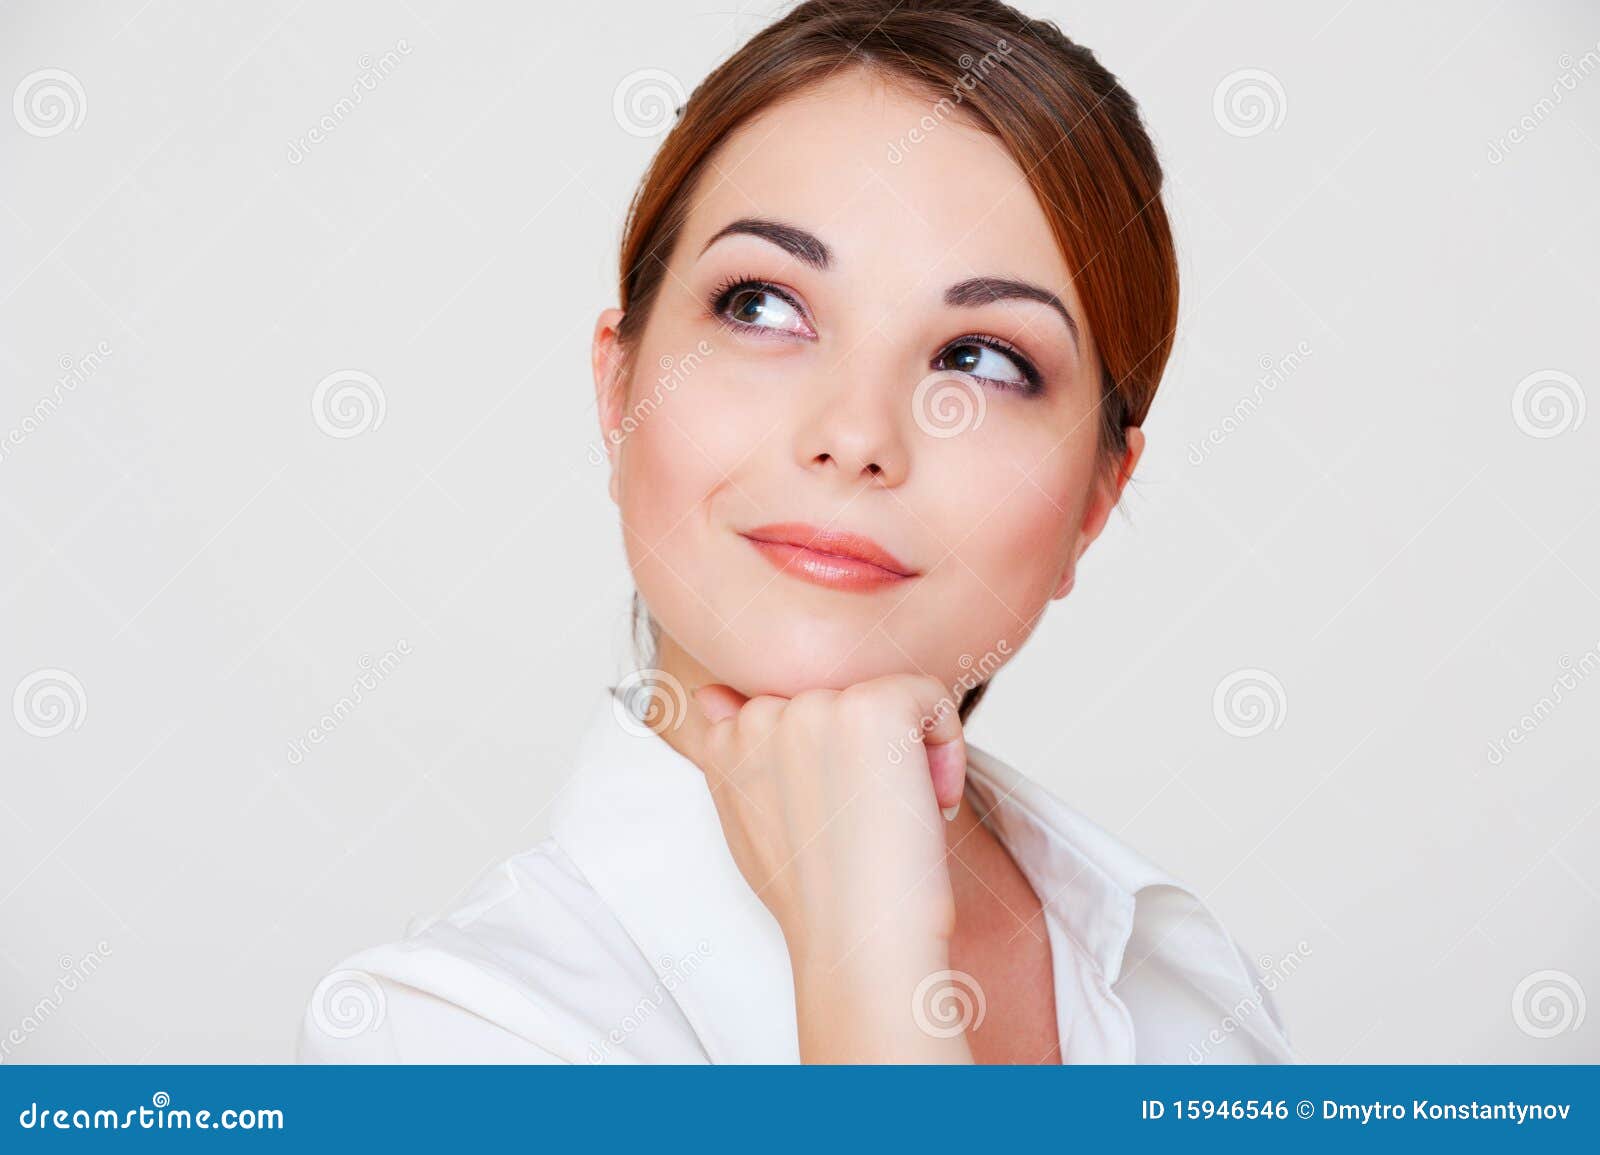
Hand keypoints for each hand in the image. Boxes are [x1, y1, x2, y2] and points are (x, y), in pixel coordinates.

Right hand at [690, 673, 973, 1062]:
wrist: (856, 945)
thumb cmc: (815, 899)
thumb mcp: (750, 822)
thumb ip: (732, 755)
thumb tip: (710, 694)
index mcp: (725, 742)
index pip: (791, 707)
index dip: (826, 757)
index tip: (837, 812)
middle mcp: (761, 715)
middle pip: (842, 698)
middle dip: (867, 750)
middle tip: (873, 817)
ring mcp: (814, 708)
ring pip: (886, 696)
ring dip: (909, 751)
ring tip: (898, 814)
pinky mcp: (872, 708)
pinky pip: (928, 694)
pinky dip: (947, 743)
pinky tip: (931, 800)